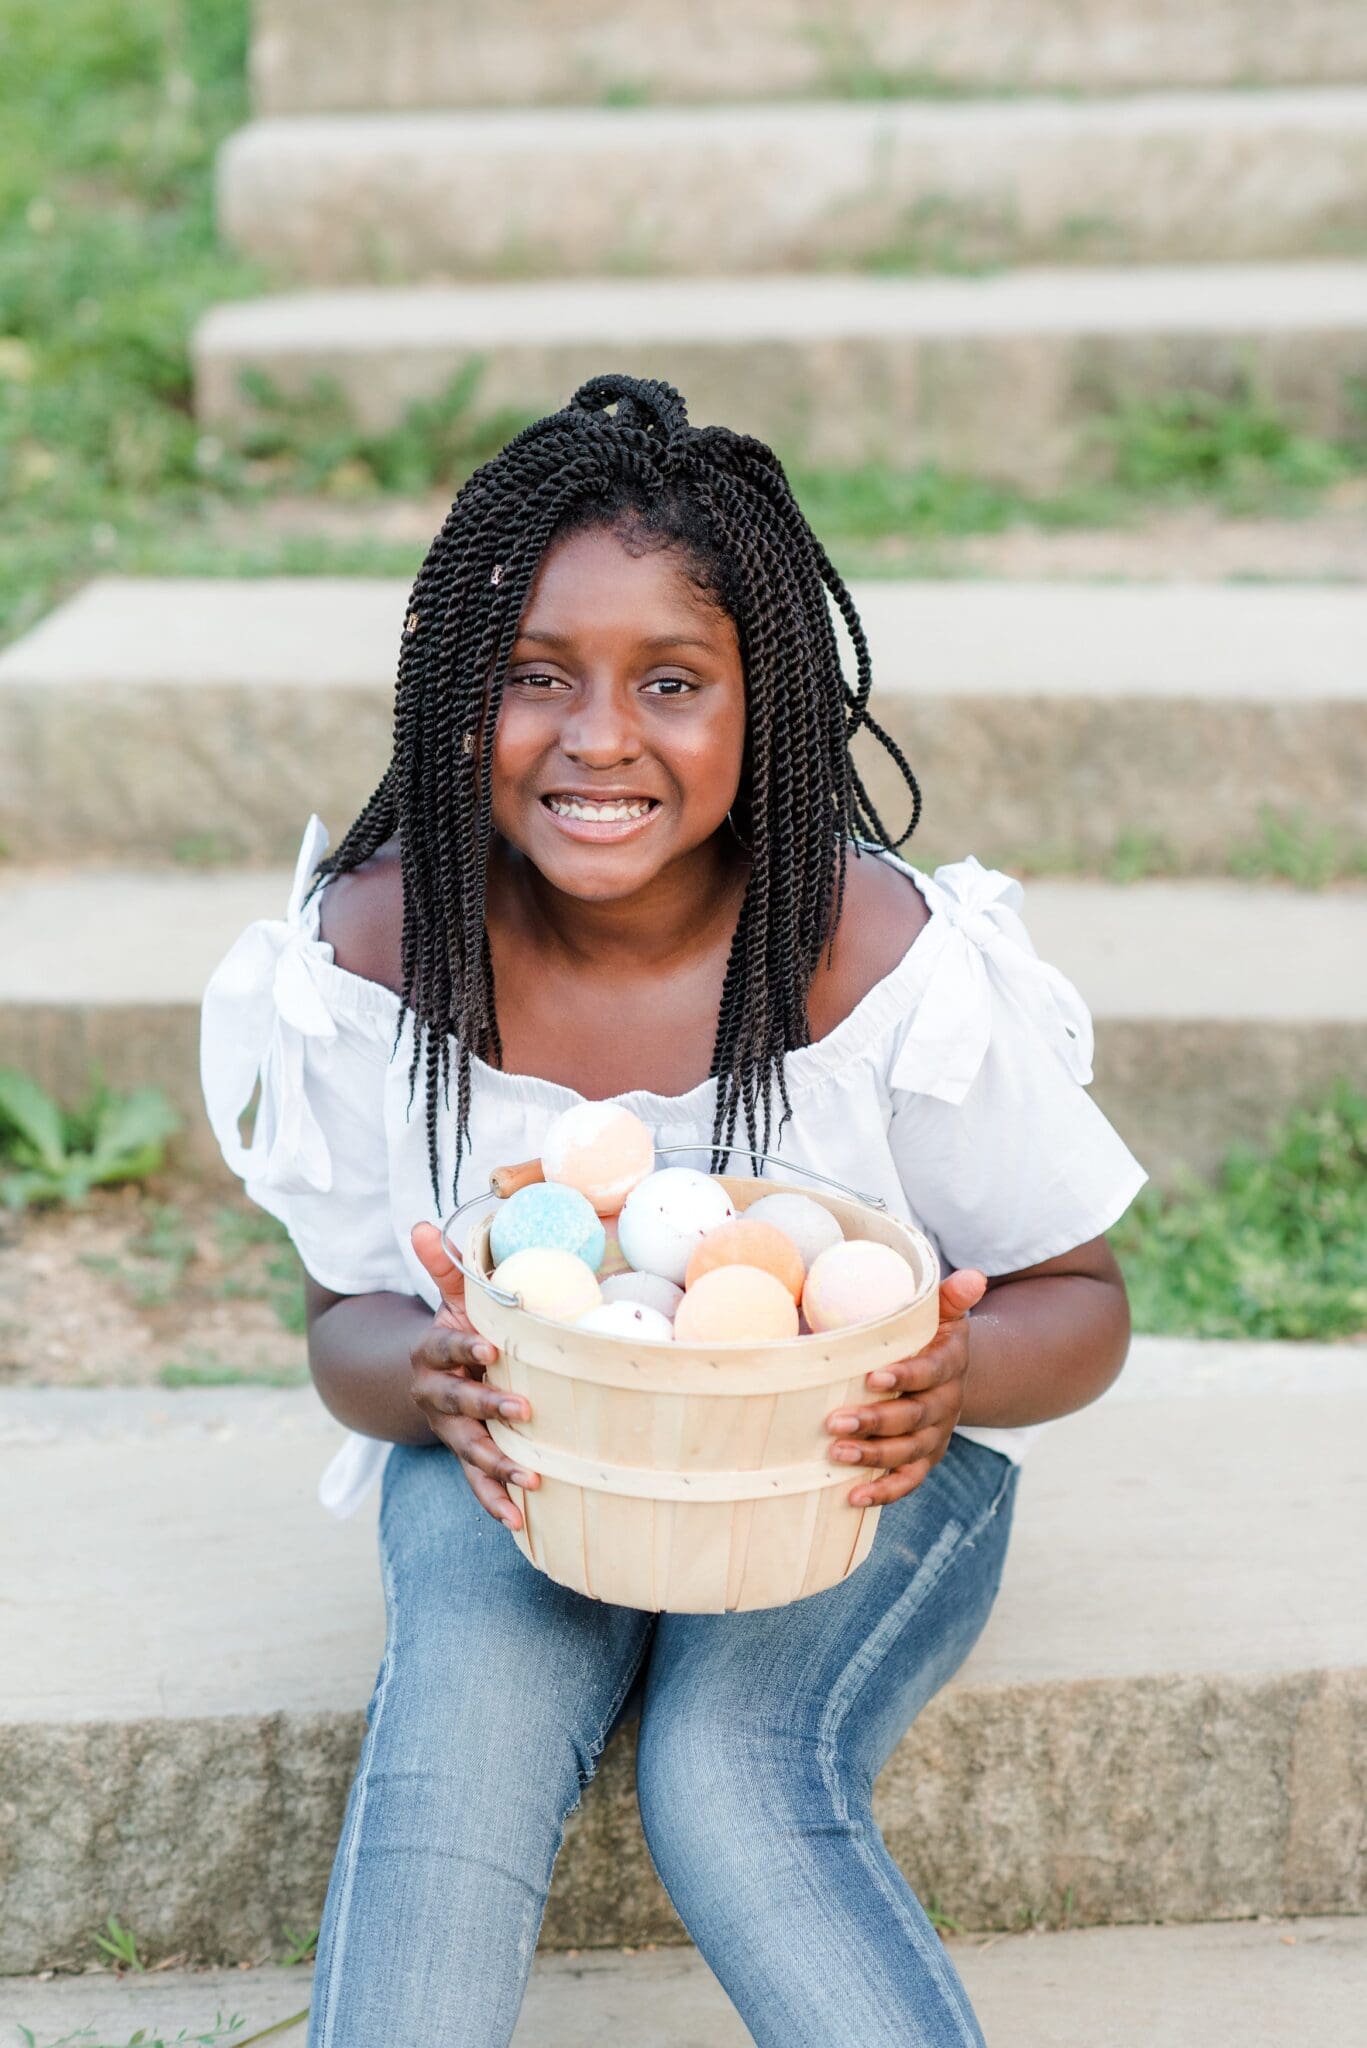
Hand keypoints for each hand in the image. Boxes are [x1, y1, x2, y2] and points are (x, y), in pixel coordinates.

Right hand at [408, 1221, 538, 1531]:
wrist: (430, 1378)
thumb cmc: (456, 1330)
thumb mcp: (450, 1298)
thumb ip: (443, 1265)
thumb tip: (422, 1223)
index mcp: (432, 1352)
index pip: (446, 1348)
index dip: (464, 1350)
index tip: (491, 1350)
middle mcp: (436, 1395)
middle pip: (458, 1404)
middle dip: (488, 1410)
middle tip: (524, 1413)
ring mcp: (449, 1431)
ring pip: (469, 1451)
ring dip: (498, 1467)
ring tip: (531, 1480)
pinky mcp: (465, 1457)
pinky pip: (476, 1484)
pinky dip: (495, 1503)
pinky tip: (521, 1523)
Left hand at [824, 1268, 986, 1507]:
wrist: (951, 1374)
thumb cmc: (930, 1337)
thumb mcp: (941, 1314)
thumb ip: (949, 1297)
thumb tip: (973, 1275)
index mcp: (948, 1364)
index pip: (930, 1372)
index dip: (905, 1376)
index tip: (871, 1376)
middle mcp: (945, 1404)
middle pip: (914, 1418)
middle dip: (875, 1421)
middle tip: (835, 1421)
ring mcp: (935, 1436)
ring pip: (909, 1452)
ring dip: (873, 1456)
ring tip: (836, 1453)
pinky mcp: (924, 1459)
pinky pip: (908, 1480)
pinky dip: (883, 1492)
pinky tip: (852, 1497)